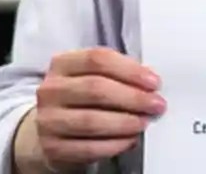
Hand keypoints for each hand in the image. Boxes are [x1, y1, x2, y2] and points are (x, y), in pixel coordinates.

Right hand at [16, 47, 165, 172]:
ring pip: (91, 120)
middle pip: (95, 88)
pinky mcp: (53, 148)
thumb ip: (117, 74)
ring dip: (125, 122)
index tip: (153, 82)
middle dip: (133, 97)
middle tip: (156, 104)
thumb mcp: (92, 76)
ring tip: (144, 122)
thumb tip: (149, 81)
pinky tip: (130, 139)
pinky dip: (115, 144)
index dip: (130, 70)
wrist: (53, 128)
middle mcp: (51, 90)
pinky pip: (88, 147)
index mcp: (62, 64)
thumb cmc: (81, 98)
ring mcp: (48, 120)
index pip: (97, 59)